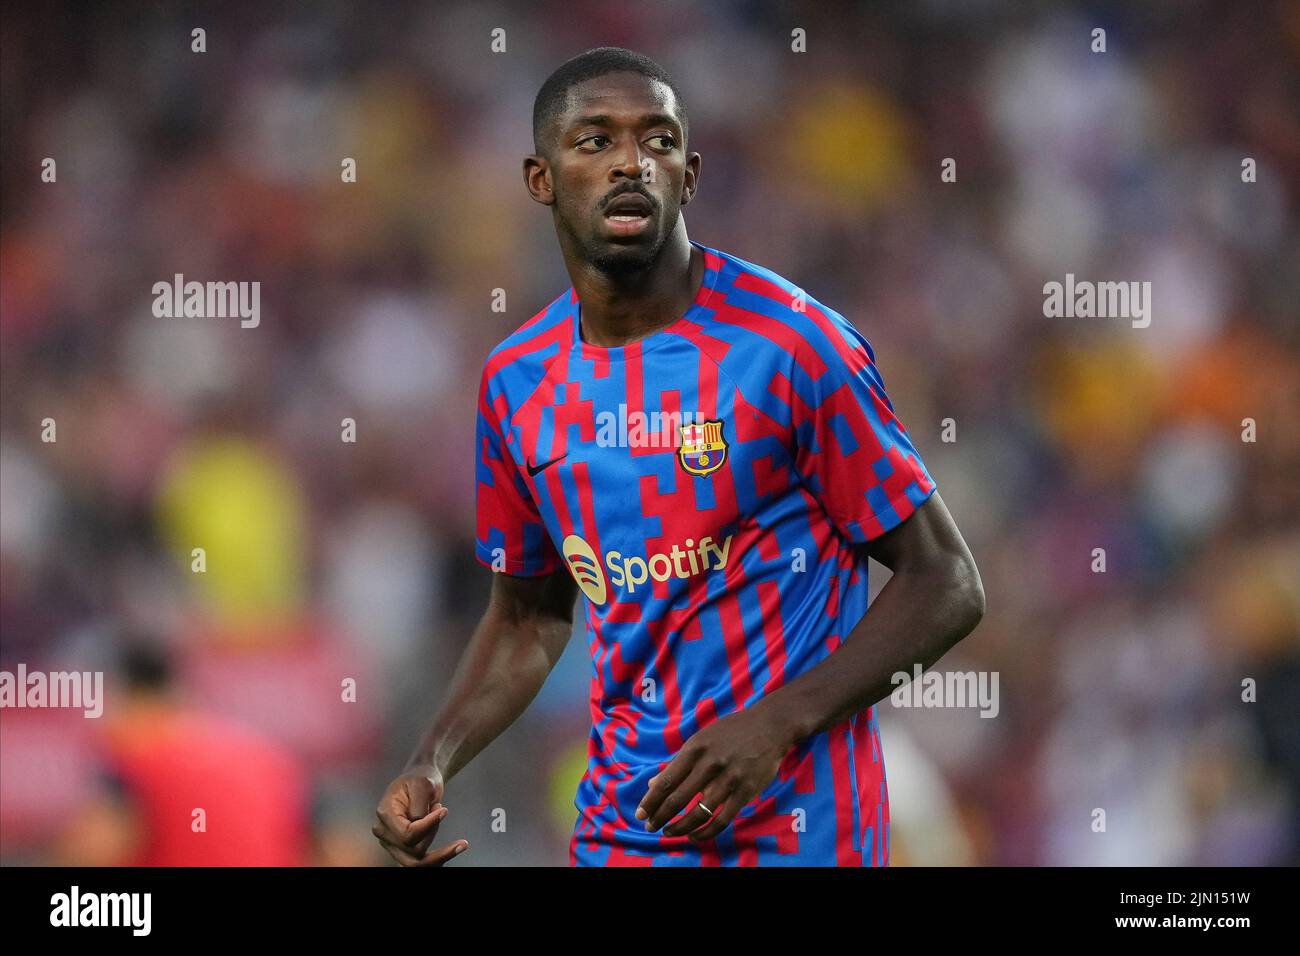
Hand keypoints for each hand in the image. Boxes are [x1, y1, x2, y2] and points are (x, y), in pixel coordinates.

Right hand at [373, 764, 468, 865]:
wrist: (418, 781)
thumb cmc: (420, 778)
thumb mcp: (422, 783)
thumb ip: (419, 805)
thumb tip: (420, 823)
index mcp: (385, 814)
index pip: (408, 835)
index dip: (429, 826)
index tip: (443, 810)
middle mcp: (384, 832)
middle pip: (414, 851)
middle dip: (433, 833)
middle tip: (441, 811)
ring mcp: (392, 843)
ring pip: (417, 863)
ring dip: (439, 849)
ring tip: (447, 825)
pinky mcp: (402, 850)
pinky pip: (420, 864)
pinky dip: (439, 858)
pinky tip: (456, 848)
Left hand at [635, 703, 796, 841]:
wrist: (769, 726)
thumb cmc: (731, 732)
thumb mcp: (701, 739)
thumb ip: (678, 763)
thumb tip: (654, 784)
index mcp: (695, 748)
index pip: (666, 780)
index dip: (651, 800)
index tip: (641, 814)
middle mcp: (710, 763)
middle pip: (678, 798)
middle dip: (660, 817)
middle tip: (650, 827)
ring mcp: (729, 778)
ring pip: (699, 813)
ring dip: (680, 827)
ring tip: (670, 832)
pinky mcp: (746, 791)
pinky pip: (722, 819)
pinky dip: (705, 832)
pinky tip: (695, 835)